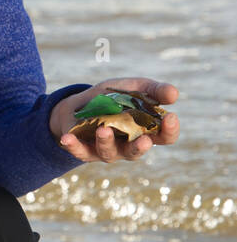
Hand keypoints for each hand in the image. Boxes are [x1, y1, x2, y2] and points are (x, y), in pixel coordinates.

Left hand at [50, 78, 179, 162]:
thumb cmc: (113, 98)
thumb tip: (174, 94)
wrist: (79, 104)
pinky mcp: (83, 150)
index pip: (164, 137)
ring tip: (103, 130)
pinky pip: (79, 152)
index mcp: (145, 131)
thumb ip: (154, 90)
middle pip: (136, 151)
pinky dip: (73, 146)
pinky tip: (67, 138)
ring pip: (108, 153)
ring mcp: (106, 150)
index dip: (170, 131)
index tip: (171, 117)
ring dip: (106, 142)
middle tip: (144, 141)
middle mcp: (127, 145)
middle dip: (140, 147)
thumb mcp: (134, 88)